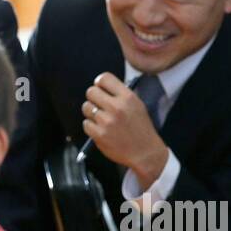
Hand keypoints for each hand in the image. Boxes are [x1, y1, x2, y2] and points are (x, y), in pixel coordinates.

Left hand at [82, 72, 169, 186]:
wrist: (145, 153)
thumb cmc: (141, 130)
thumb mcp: (138, 105)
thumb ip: (121, 95)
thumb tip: (103, 87)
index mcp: (127, 97)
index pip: (104, 78)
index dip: (100, 83)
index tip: (101, 89)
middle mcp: (116, 107)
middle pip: (91, 91)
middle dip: (94, 97)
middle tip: (99, 105)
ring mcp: (107, 121)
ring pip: (86, 107)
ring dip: (91, 112)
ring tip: (101, 119)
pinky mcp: (99, 135)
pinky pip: (86, 124)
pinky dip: (91, 126)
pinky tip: (100, 129)